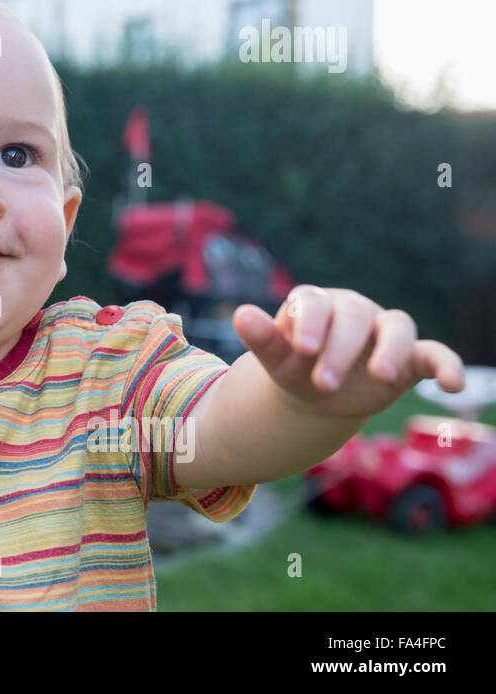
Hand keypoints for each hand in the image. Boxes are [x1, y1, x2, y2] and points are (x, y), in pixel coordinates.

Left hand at [231, 285, 464, 418]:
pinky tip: (454, 385)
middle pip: (353, 316)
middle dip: (340, 349)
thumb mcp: (276, 361)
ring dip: (390, 350)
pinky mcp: (410, 357)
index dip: (310, 321)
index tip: (303, 349)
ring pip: (397, 325)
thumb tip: (240, 314)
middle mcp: (352, 309)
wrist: (318, 393)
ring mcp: (383, 330)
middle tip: (324, 382)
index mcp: (315, 303)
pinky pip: (434, 353)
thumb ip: (263, 339)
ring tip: (381, 377)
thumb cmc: (294, 369)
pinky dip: (448, 364)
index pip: (314, 301)